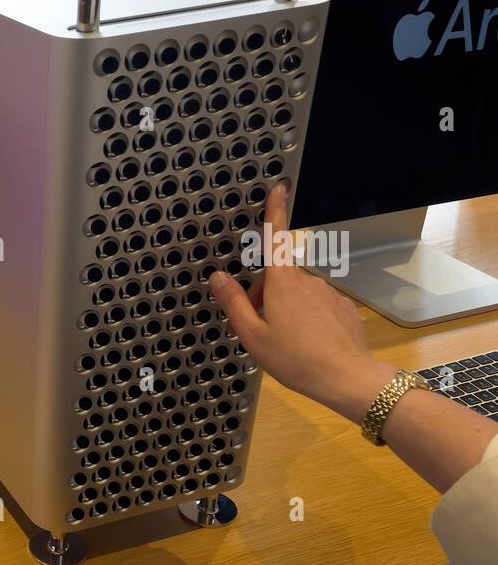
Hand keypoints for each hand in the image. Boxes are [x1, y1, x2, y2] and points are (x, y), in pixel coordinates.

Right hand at [208, 183, 395, 422]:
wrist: (347, 378)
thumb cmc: (295, 358)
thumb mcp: (253, 334)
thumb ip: (234, 303)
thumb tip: (218, 277)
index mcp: (282, 283)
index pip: (276, 237)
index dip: (276, 210)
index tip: (280, 186)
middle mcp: (307, 281)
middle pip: (277, 279)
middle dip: (263, 296)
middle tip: (257, 330)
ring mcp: (328, 293)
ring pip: (297, 295)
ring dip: (284, 311)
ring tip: (283, 344)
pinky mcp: (343, 308)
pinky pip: (316, 307)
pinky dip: (306, 320)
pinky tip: (306, 345)